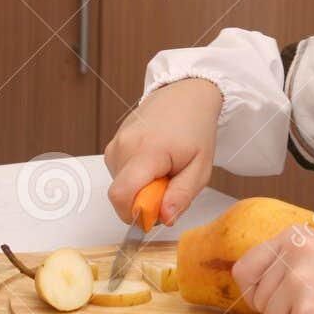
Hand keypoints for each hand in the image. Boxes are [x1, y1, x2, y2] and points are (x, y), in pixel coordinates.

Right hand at [103, 78, 222, 225]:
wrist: (186, 95)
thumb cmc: (195, 128)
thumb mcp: (200, 168)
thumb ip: (181, 196)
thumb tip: (164, 218)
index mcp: (147, 151)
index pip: (122, 195)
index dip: (135, 214)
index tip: (155, 214)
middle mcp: (125, 145)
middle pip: (121, 194)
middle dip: (143, 201)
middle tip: (168, 185)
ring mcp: (116, 142)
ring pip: (119, 185)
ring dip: (140, 188)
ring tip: (162, 170)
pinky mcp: (113, 143)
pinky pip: (119, 173)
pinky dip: (135, 176)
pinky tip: (152, 163)